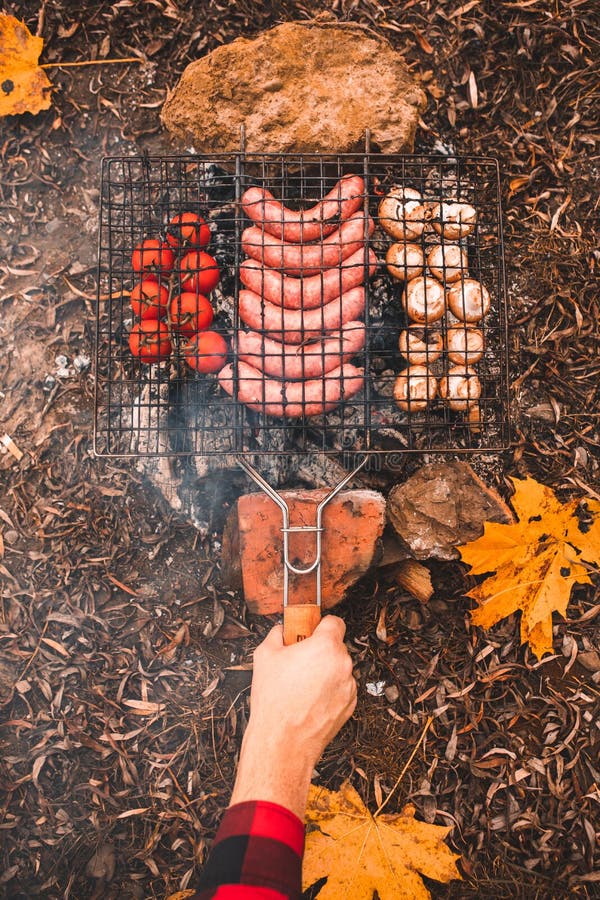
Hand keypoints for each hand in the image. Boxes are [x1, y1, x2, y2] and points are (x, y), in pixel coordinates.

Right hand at [229, 615, 356, 817]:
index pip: (335, 622)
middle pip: (336, 646)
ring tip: (302, 686)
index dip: (321, 626)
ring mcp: (349, 687)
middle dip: (320, 651)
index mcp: (326, 646)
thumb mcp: (265, 656)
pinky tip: (309, 700)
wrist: (284, 741)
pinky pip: (341, 689)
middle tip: (300, 661)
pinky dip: (329, 691)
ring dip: (325, 672)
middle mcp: (343, 664)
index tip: (310, 632)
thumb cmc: (274, 699)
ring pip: (339, 669)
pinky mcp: (350, 706)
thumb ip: (277, 635)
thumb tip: (281, 630)